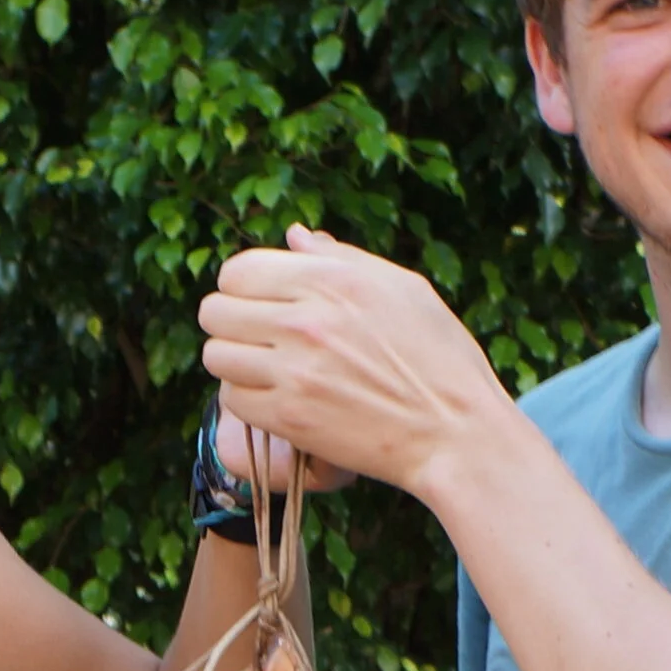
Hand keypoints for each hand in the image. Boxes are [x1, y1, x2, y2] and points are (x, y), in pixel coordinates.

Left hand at [199, 226, 514, 500]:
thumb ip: (341, 260)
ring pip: (216, 356)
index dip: (242, 286)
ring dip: (234, 363)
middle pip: (215, 311)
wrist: (455, 432)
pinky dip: (247, 401)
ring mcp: (294, 372)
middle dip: (230, 323)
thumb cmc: (439, 358)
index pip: (239, 271)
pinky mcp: (290, 418)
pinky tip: (276, 400)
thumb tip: (295, 238)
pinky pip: (232, 401)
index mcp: (333, 281)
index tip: (260, 304)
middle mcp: (306, 321)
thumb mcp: (403, 289)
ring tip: (265, 370)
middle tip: (257, 339)